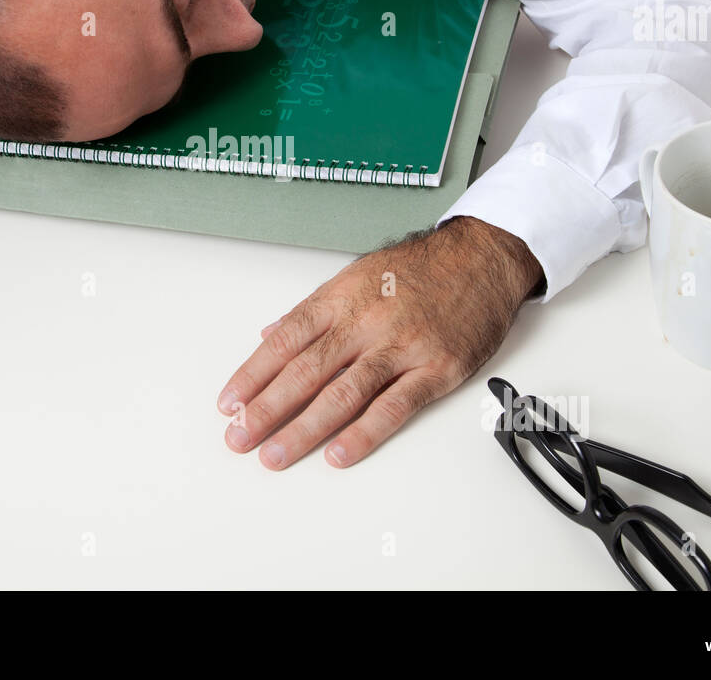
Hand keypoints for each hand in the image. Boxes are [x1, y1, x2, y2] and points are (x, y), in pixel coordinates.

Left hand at [216, 215, 543, 468]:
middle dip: (266, 409)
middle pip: (305, 371)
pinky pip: (394, 407)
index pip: (284, 341)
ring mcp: (401, 346)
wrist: (481, 258)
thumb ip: (312, 309)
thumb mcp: (356, 274)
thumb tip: (270, 334)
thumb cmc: (420, 268)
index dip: (252, 374)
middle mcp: (365, 321)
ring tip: (275, 454)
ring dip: (304, 429)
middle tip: (239, 437)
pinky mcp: (435, 369)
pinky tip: (338, 452)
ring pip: (342, 393)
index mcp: (341, 298)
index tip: (229, 402)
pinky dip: (363, 433)